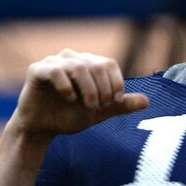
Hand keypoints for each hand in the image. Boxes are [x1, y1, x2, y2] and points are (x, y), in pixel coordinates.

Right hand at [10, 49, 148, 143]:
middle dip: (103, 88)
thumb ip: (121, 105)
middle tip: (101, 107)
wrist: (42, 127)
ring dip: (88, 89)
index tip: (114, 102)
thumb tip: (147, 101)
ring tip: (88, 106)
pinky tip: (70, 99)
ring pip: (78, 67)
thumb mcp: (100, 112)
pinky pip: (55, 71)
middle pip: (96, 65)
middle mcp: (72, 58)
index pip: (108, 64)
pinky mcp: (38, 70)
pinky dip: (66, 86)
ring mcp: (54, 62)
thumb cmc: (70, 116)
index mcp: (88, 64)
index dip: (115, 82)